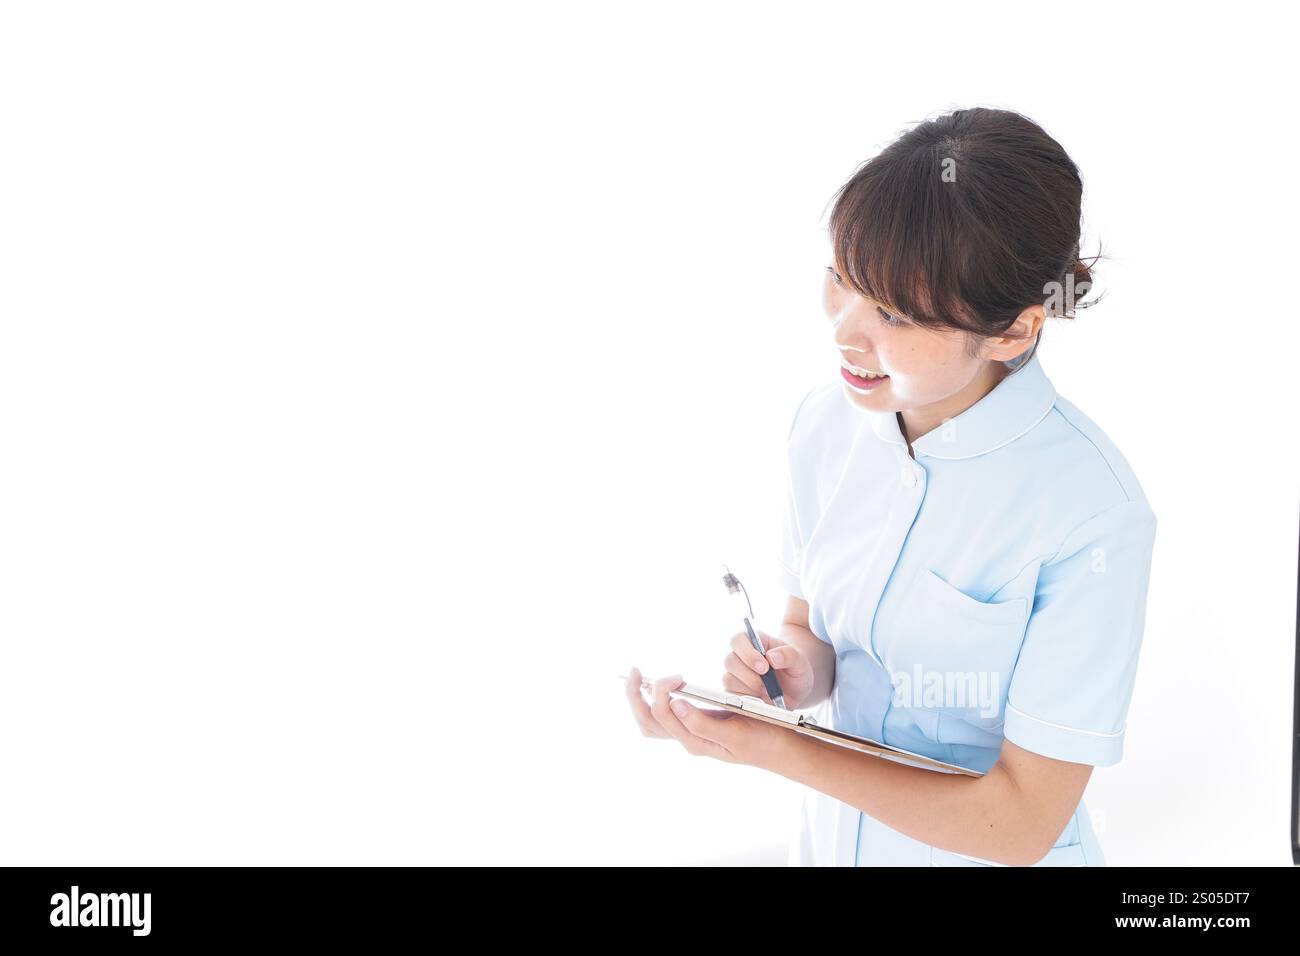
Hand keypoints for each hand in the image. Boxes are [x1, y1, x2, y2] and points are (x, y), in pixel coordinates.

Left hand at [623, 667, 792, 769]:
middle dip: (635, 696)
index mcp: (696, 741)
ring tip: (639, 677)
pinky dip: (654, 703)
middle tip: (636, 671)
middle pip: (647, 722)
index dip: (661, 692)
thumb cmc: (763, 738)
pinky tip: (658, 687)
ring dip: (640, 700)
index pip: (662, 716)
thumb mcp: (734, 732)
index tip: (677, 675)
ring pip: (652, 723)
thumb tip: (674, 705)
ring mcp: (691, 735)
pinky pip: (664, 720)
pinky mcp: (697, 728)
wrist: (781, 750)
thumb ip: (702, 723)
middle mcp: (689, 740)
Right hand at [721, 629, 813, 710]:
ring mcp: (735, 674)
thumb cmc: (794, 668)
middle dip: (748, 675)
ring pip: (728, 680)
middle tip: (767, 684)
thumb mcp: (798, 659)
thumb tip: (772, 657)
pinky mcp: (734, 692)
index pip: (738, 640)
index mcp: (752, 641)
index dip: (747, 653)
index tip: (764, 667)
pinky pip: (732, 696)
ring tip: (767, 692)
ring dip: (749, 689)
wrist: (795, 688)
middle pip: (730, 661)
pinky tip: (762, 700)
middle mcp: (740, 656)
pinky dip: (746, 701)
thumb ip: (788, 655)